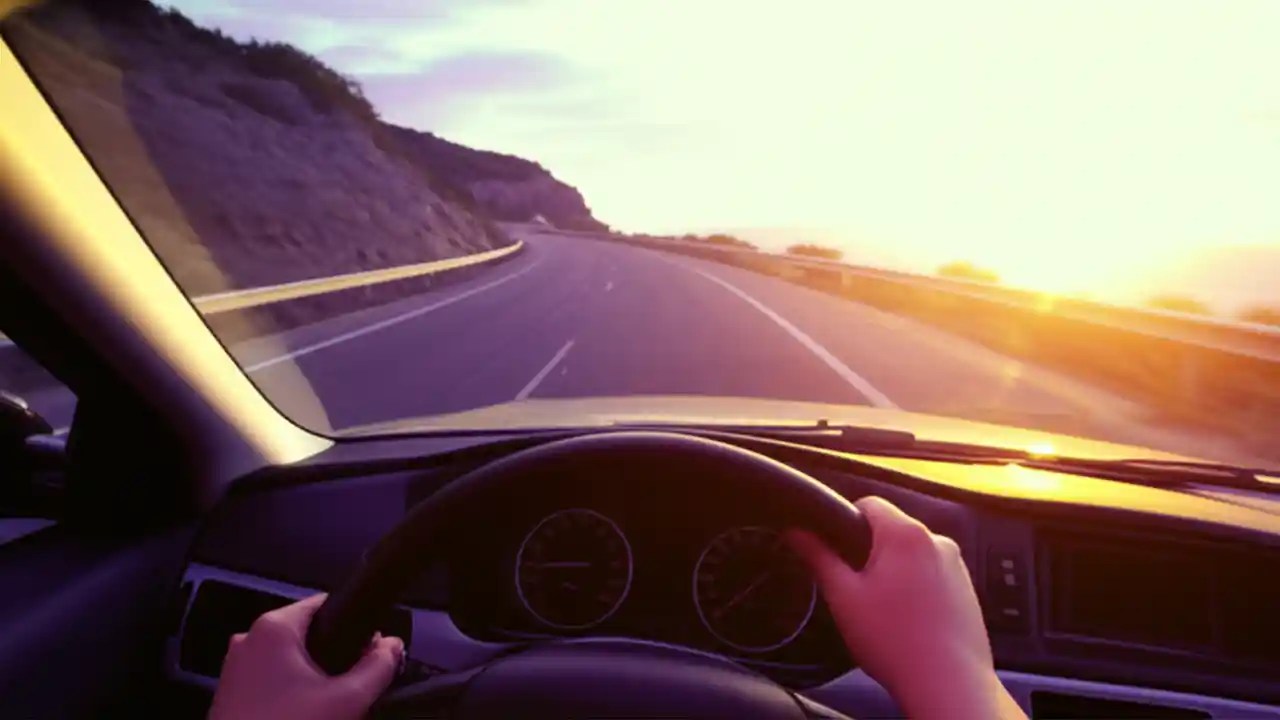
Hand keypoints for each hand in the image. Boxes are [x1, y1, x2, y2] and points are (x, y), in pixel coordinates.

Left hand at [209, 594, 403, 719]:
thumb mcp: (347, 700)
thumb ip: (379, 666)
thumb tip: (393, 645)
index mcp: (274, 627)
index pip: (327, 604)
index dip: (357, 625)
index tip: (373, 652)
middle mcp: (249, 639)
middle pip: (310, 634)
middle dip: (337, 657)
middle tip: (356, 687)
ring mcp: (236, 668)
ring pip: (291, 660)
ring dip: (316, 679)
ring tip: (332, 708)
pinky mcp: (230, 694)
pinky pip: (273, 680)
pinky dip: (294, 693)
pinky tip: (307, 716)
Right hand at [786, 497, 1024, 719]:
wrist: (948, 684)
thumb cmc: (894, 641)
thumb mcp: (843, 597)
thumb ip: (818, 556)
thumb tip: (796, 531)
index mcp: (905, 534)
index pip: (868, 503)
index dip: (845, 524)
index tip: (837, 554)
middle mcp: (937, 540)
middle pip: (891, 530)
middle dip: (870, 554)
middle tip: (857, 591)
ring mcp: (957, 565)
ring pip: (912, 554)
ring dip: (895, 572)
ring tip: (885, 612)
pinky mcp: (967, 589)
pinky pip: (933, 575)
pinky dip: (917, 589)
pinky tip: (908, 621)